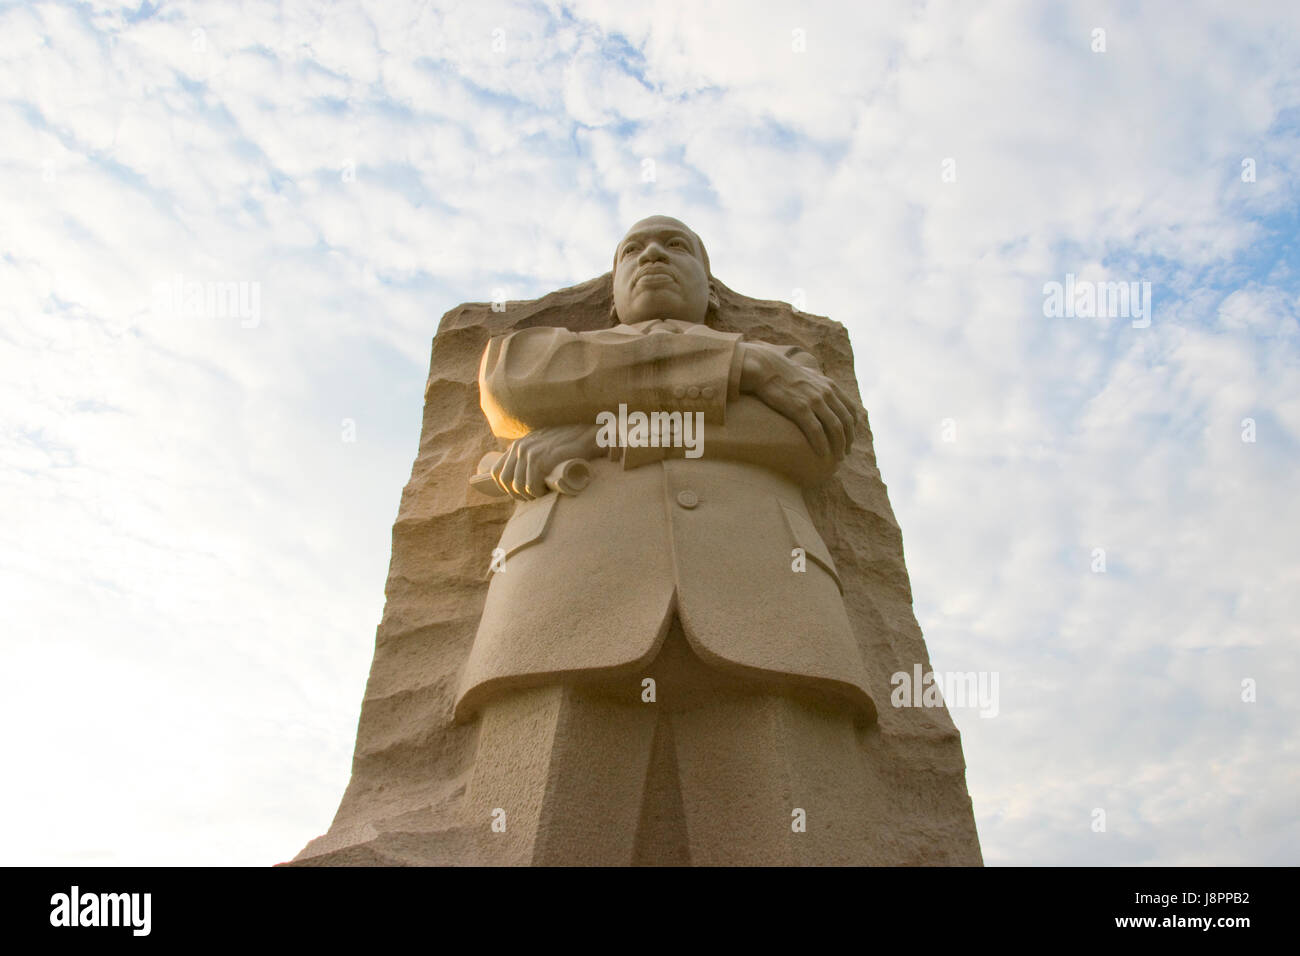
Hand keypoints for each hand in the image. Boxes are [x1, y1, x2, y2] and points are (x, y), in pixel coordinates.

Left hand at [491, 423, 600, 499]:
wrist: (587, 436)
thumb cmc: (569, 444)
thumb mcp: (544, 445)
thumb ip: (532, 454)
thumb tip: (523, 474)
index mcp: (517, 445)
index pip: (497, 471)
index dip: (504, 487)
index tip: (519, 493)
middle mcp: (520, 447)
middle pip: (505, 480)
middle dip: (516, 494)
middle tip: (532, 497)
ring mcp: (529, 453)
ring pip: (518, 485)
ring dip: (529, 494)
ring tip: (541, 494)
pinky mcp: (540, 460)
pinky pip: (530, 485)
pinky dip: (537, 493)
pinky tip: (545, 492)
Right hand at [738, 343, 859, 459]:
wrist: (766, 368)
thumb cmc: (783, 373)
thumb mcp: (808, 374)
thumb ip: (819, 384)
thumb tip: (822, 392)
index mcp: (830, 386)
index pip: (851, 409)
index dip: (854, 427)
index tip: (850, 438)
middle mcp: (826, 393)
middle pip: (846, 421)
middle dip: (849, 440)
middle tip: (845, 453)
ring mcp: (814, 401)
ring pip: (835, 428)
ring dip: (839, 446)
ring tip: (837, 458)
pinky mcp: (800, 408)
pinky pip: (816, 431)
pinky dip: (822, 445)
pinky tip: (823, 455)